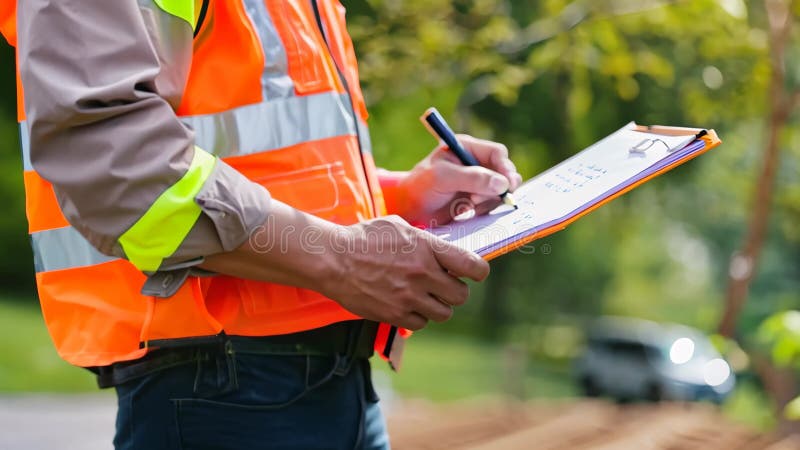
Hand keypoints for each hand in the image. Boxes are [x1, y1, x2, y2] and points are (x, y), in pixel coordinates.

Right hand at [321, 215, 489, 329]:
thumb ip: (426, 241)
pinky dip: (418, 317)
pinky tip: (407, 304)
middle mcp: (422, 274)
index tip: (474, 273)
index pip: (472, 266)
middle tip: (442, 285)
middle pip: (461, 295)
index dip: (478, 271)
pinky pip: (421, 323)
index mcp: (427, 248)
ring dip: (438, 306)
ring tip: (424, 296)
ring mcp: (409, 297)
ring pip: (444, 313)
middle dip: (455, 290)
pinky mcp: (394, 315)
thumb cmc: (364, 238)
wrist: (333, 259)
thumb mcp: (399, 226)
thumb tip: (445, 252)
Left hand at [393, 135, 522, 225]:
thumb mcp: (443, 178)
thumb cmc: (421, 187)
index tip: (507, 184)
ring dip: (491, 199)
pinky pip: (493, 202)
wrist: (411, 210)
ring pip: (500, 189)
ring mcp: (477, 181)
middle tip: (482, 198)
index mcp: (466, 148)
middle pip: (503, 171)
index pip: (497, 153)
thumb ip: (472, 178)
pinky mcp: (477, 198)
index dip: (505, 167)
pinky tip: (470, 210)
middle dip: (499, 186)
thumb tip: (502, 183)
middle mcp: (475, 162)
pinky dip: (486, 208)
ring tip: (470, 204)